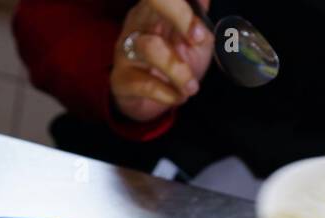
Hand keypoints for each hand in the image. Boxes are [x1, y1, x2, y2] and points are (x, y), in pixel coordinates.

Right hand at [110, 0, 213, 122]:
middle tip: (198, 41)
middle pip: (153, 2)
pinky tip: (177, 96)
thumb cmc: (175, 62)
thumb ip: (200, 18)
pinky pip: (144, 83)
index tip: (199, 30)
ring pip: (150, 47)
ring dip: (178, 71)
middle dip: (180, 18)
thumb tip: (205, 0)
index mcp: (156, 8)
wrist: (151, 100)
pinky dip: (167, 93)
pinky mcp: (119, 79)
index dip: (182, 6)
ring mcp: (125, 49)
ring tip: (191, 87)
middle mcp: (137, 22)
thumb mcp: (197, 38)